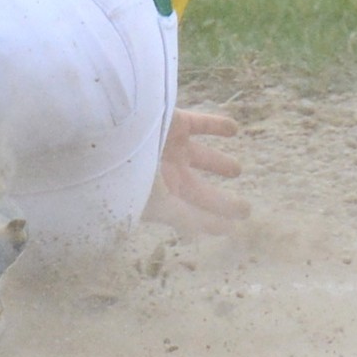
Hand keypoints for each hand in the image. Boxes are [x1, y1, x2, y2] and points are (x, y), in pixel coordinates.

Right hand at [145, 105, 246, 235]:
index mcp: (162, 196)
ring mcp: (170, 146)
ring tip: (238, 169)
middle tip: (245, 209)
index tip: (231, 230)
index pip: (190, 215)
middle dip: (221, 202)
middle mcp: (167, 173)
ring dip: (220, 163)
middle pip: (199, 190)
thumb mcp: (158, 203)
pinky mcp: (173, 121)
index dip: (210, 223)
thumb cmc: (133, 170)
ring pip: (201, 157)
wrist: (111, 127)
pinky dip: (217, 125)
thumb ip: (183, 219)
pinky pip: (200, 123)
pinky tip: (233, 128)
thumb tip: (206, 235)